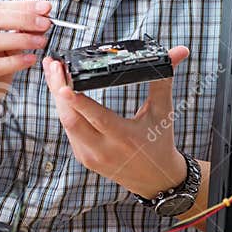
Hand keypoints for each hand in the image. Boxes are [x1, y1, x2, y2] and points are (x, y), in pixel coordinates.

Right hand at [0, 0, 52, 97]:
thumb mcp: (2, 52)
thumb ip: (16, 34)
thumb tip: (41, 20)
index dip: (22, 6)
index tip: (45, 7)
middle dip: (23, 19)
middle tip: (45, 23)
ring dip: (21, 39)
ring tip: (40, 42)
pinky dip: (14, 61)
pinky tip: (29, 60)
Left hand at [42, 46, 190, 197]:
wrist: (156, 180)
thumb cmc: (160, 142)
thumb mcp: (163, 111)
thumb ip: (163, 80)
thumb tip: (178, 52)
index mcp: (124, 138)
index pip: (96, 118)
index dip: (78, 101)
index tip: (63, 84)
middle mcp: (104, 150)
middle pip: (72, 119)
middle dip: (58, 89)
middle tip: (53, 65)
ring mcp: (90, 156)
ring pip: (66, 124)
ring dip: (57, 97)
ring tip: (52, 71)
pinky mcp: (83, 158)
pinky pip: (68, 130)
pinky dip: (64, 109)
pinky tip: (60, 91)